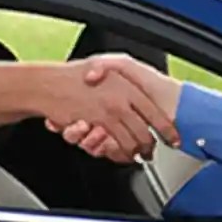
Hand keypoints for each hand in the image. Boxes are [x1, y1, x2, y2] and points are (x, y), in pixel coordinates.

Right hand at [40, 60, 177, 163]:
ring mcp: (111, 110)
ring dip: (137, 151)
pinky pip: (117, 144)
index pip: (155, 111)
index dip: (167, 128)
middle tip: (153, 152)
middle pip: (147, 129)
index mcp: (128, 83)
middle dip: (152, 145)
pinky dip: (122, 153)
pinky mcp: (98, 122)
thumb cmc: (73, 75)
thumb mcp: (104, 65)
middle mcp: (123, 96)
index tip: (173, 138)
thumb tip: (141, 95)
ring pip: (134, 139)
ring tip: (138, 155)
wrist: (49, 84)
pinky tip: (123, 154)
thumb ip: (123, 79)